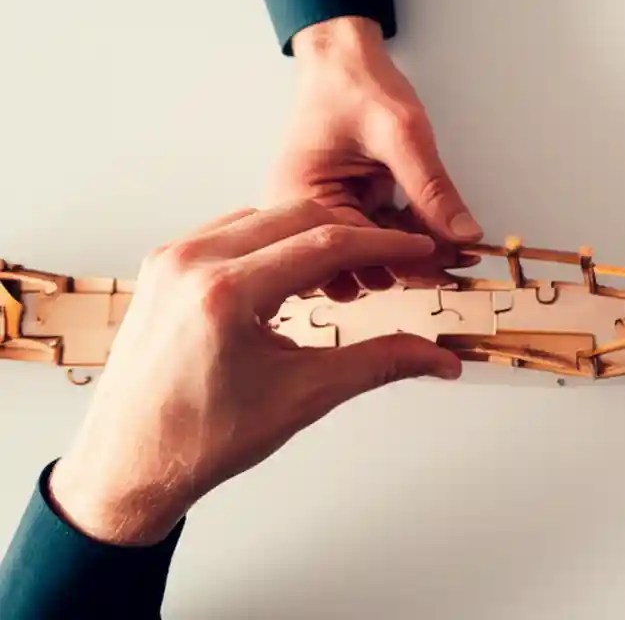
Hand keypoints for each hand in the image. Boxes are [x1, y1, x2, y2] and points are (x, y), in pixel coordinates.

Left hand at [48, 201, 461, 545]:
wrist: (131, 464)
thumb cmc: (201, 438)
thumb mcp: (304, 396)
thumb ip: (379, 364)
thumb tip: (435, 358)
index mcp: (225, 294)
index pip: (326, 244)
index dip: (384, 244)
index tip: (417, 249)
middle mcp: (192, 264)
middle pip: (298, 217)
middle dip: (354, 234)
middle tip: (393, 257)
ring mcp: (172, 261)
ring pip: (264, 217)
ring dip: (312, 233)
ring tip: (350, 267)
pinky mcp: (163, 267)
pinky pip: (231, 230)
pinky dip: (273, 241)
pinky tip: (297, 270)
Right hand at [278, 16, 482, 298]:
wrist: (344, 57)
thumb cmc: (356, 83)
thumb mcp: (401, 133)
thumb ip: (432, 188)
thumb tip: (465, 235)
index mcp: (298, 201)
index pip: (357, 251)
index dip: (407, 262)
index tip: (453, 266)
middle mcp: (306, 215)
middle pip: (364, 261)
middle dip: (414, 264)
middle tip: (463, 264)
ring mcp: (328, 212)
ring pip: (377, 252)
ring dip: (417, 254)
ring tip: (461, 254)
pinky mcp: (349, 206)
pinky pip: (383, 232)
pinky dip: (413, 235)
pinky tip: (445, 238)